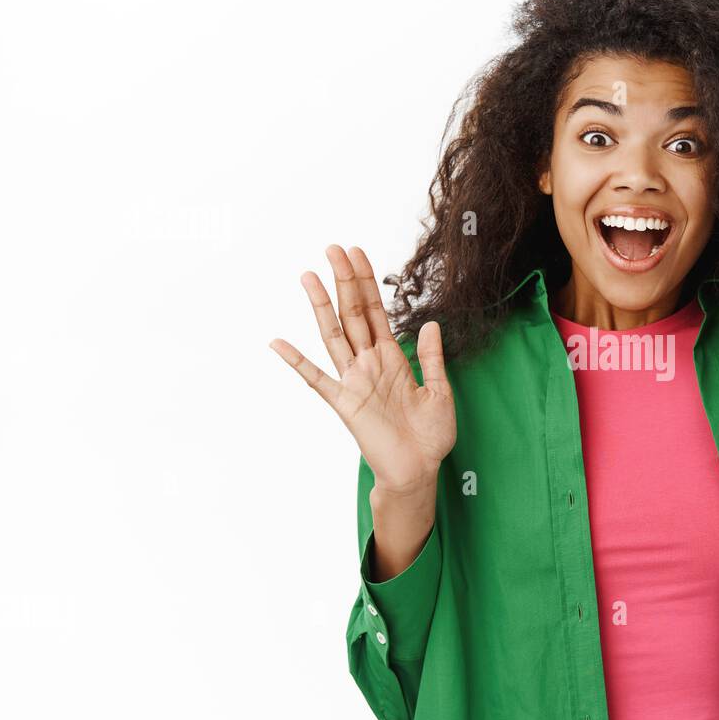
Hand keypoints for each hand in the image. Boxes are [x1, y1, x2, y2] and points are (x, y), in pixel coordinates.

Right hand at [269, 245, 456, 494]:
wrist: (420, 471)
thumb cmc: (430, 436)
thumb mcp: (440, 391)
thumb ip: (433, 357)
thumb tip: (431, 322)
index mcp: (392, 358)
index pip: (375, 311)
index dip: (366, 282)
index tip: (357, 253)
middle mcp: (369, 364)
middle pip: (353, 313)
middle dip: (345, 280)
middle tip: (333, 248)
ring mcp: (354, 381)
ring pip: (334, 335)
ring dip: (322, 306)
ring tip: (308, 275)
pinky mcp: (345, 404)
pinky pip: (317, 380)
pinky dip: (297, 362)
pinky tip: (278, 343)